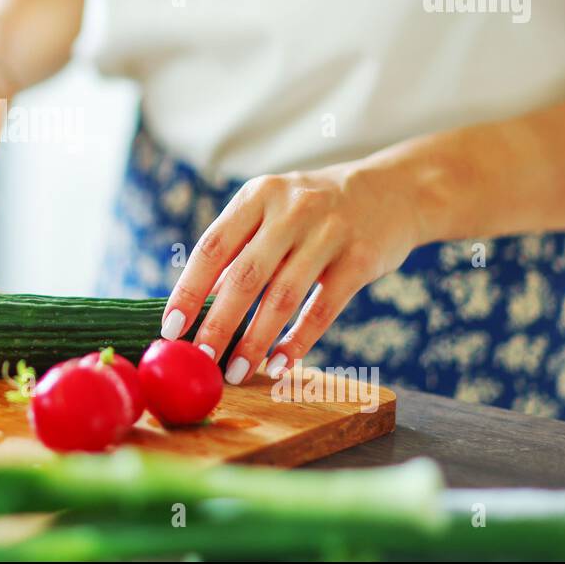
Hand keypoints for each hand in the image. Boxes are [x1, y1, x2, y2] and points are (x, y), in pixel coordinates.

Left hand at [160, 163, 424, 384]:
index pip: (213, 247)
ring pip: (282, 297)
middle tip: (199, 359)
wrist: (394, 190)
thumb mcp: (273, 212)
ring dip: (255, 340)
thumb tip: (197, 305)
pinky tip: (280, 364)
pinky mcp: (360, 258)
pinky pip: (323, 308)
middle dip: (217, 324)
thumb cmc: (315, 211)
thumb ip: (239, 251)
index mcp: (258, 195)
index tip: (170, 329)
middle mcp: (291, 209)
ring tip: (236, 372)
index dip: (188, 290)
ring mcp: (329, 232)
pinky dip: (299, 341)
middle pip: (245, 276)